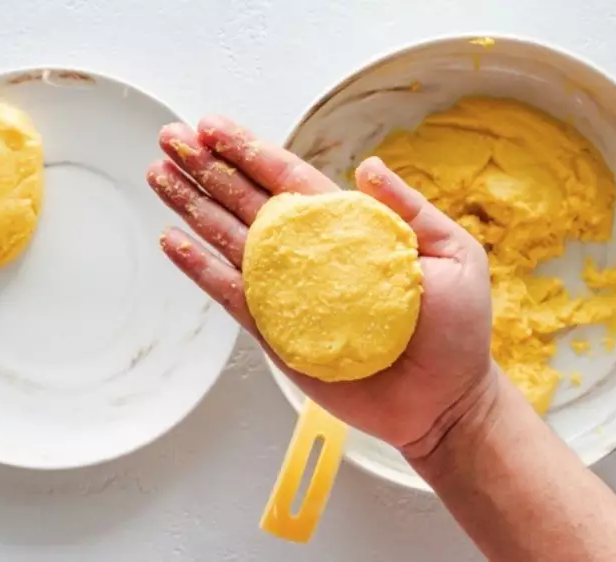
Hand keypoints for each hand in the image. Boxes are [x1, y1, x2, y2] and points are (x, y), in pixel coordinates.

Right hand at [147, 116, 498, 458]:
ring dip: (193, 207)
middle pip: (247, 201)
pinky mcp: (275, 332)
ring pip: (229, 241)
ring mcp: (288, 292)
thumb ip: (408, 209)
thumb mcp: (451, 254)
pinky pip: (230, 295)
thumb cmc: (455, 331)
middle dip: (207, 168)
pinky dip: (200, 269)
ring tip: (159, 175)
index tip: (212, 127)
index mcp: (349, 229)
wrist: (444, 400)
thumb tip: (367, 166)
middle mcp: (310, 255)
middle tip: (170, 137)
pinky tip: (174, 241)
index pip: (289, 179)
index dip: (249, 151)